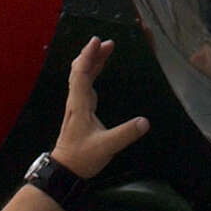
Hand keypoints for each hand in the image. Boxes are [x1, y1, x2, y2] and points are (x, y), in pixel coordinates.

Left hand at [48, 37, 149, 178]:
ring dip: (92, 60)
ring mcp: (76, 103)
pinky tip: (99, 69)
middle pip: (80, 70)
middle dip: (92, 53)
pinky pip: (84, 82)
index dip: (88, 56)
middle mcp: (76, 100)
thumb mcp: (106, 147)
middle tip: (108, 42)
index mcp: (80, 104)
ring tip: (107, 48)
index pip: (81, 74)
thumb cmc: (82, 157)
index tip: (97, 41)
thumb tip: (145, 122)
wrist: (65, 169)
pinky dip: (92, 70)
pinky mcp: (80, 109)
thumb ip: (125, 134)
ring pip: (81, 75)